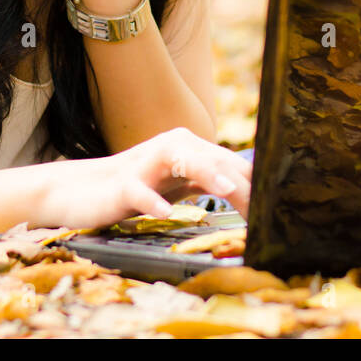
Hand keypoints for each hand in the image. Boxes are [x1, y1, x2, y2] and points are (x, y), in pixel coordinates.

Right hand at [39, 127, 251, 230]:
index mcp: (189, 149)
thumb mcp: (178, 184)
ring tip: (228, 190)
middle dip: (242, 182)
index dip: (256, 182)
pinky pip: (140, 191)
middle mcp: (171, 149)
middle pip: (214, 159)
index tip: (279, 206)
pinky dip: (153, 201)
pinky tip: (165, 212)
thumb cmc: (136, 187)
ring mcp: (145, 165)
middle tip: (267, 208)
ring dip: (206, 171)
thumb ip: (209, 183)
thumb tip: (251, 192)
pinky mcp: (122, 185)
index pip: (231, 163)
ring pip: (180, 160)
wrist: (82, 191)